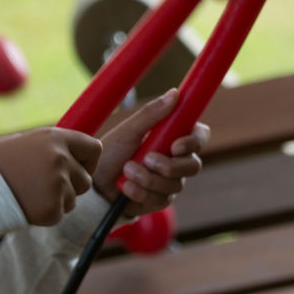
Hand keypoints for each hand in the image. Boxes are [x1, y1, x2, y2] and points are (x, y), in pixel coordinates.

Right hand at [0, 127, 101, 225]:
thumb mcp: (26, 142)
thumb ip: (54, 147)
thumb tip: (79, 152)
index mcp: (54, 137)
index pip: (94, 148)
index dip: (88, 161)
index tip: (78, 168)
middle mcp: (60, 159)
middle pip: (86, 179)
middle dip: (71, 185)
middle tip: (44, 186)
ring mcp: (58, 185)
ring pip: (73, 199)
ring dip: (57, 200)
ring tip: (30, 194)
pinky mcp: (52, 209)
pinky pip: (60, 214)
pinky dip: (46, 214)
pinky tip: (27, 205)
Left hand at [93, 89, 209, 217]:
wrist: (94, 182)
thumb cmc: (110, 152)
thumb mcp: (128, 130)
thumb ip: (151, 114)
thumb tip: (175, 93)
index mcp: (172, 137)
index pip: (199, 136)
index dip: (194, 141)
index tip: (175, 146)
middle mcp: (176, 160)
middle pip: (193, 165)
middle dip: (169, 166)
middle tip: (147, 160)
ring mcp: (169, 181)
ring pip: (176, 185)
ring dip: (148, 178)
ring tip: (126, 171)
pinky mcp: (159, 200)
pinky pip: (162, 200)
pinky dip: (141, 193)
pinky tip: (126, 188)